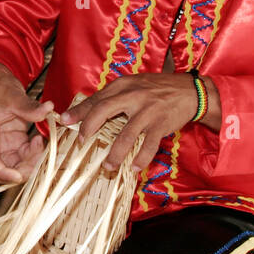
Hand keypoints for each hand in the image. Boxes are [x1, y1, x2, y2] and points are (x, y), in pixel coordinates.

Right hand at [0, 59, 52, 183]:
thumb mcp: (12, 95)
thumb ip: (29, 107)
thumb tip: (47, 110)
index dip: (3, 173)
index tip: (19, 176)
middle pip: (2, 170)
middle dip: (21, 170)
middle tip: (38, 157)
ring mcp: (3, 145)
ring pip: (15, 166)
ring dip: (30, 162)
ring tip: (39, 143)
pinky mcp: (14, 142)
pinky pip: (24, 157)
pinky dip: (33, 154)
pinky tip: (39, 140)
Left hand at [59, 72, 216, 172]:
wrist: (189, 92)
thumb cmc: (157, 90)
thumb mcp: (133, 86)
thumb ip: (113, 97)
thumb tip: (87, 111)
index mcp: (123, 86)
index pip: (96, 99)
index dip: (78, 111)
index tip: (64, 121)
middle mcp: (133, 96)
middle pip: (104, 110)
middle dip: (89, 127)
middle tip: (82, 143)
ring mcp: (147, 111)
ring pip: (125, 135)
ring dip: (115, 154)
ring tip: (107, 167)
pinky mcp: (160, 124)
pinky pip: (148, 145)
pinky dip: (141, 159)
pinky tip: (134, 168)